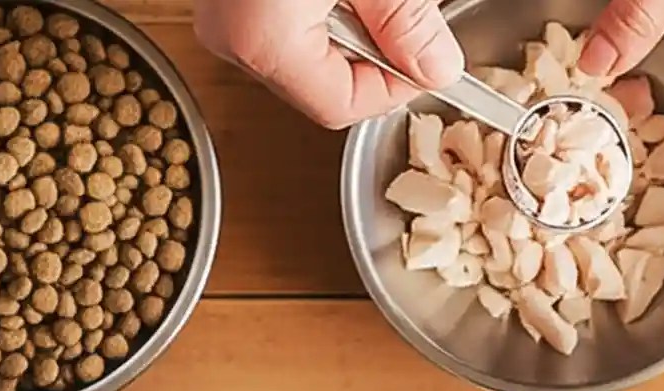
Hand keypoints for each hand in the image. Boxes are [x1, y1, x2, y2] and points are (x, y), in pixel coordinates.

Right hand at [195, 0, 464, 128]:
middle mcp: (233, 36)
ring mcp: (225, 18)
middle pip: (326, 84)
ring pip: (308, 55)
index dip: (395, 87)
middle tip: (396, 8)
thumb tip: (438, 68)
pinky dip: (320, 11)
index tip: (425, 55)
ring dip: (352, 29)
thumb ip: (407, 21)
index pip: (344, 107)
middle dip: (374, 54)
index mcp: (263, 39)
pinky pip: (284, 28)